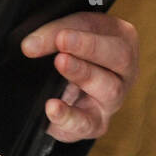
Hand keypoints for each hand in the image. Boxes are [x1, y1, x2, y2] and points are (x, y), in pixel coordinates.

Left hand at [21, 11, 137, 141]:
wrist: (69, 90)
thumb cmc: (73, 54)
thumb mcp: (66, 36)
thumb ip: (51, 36)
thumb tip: (30, 45)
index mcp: (121, 39)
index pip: (106, 31)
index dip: (82, 34)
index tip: (60, 35)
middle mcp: (125, 71)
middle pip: (120, 57)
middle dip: (89, 48)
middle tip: (62, 43)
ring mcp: (114, 100)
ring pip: (109, 88)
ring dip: (82, 74)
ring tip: (61, 64)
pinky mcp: (97, 124)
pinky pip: (87, 123)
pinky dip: (68, 116)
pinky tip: (52, 107)